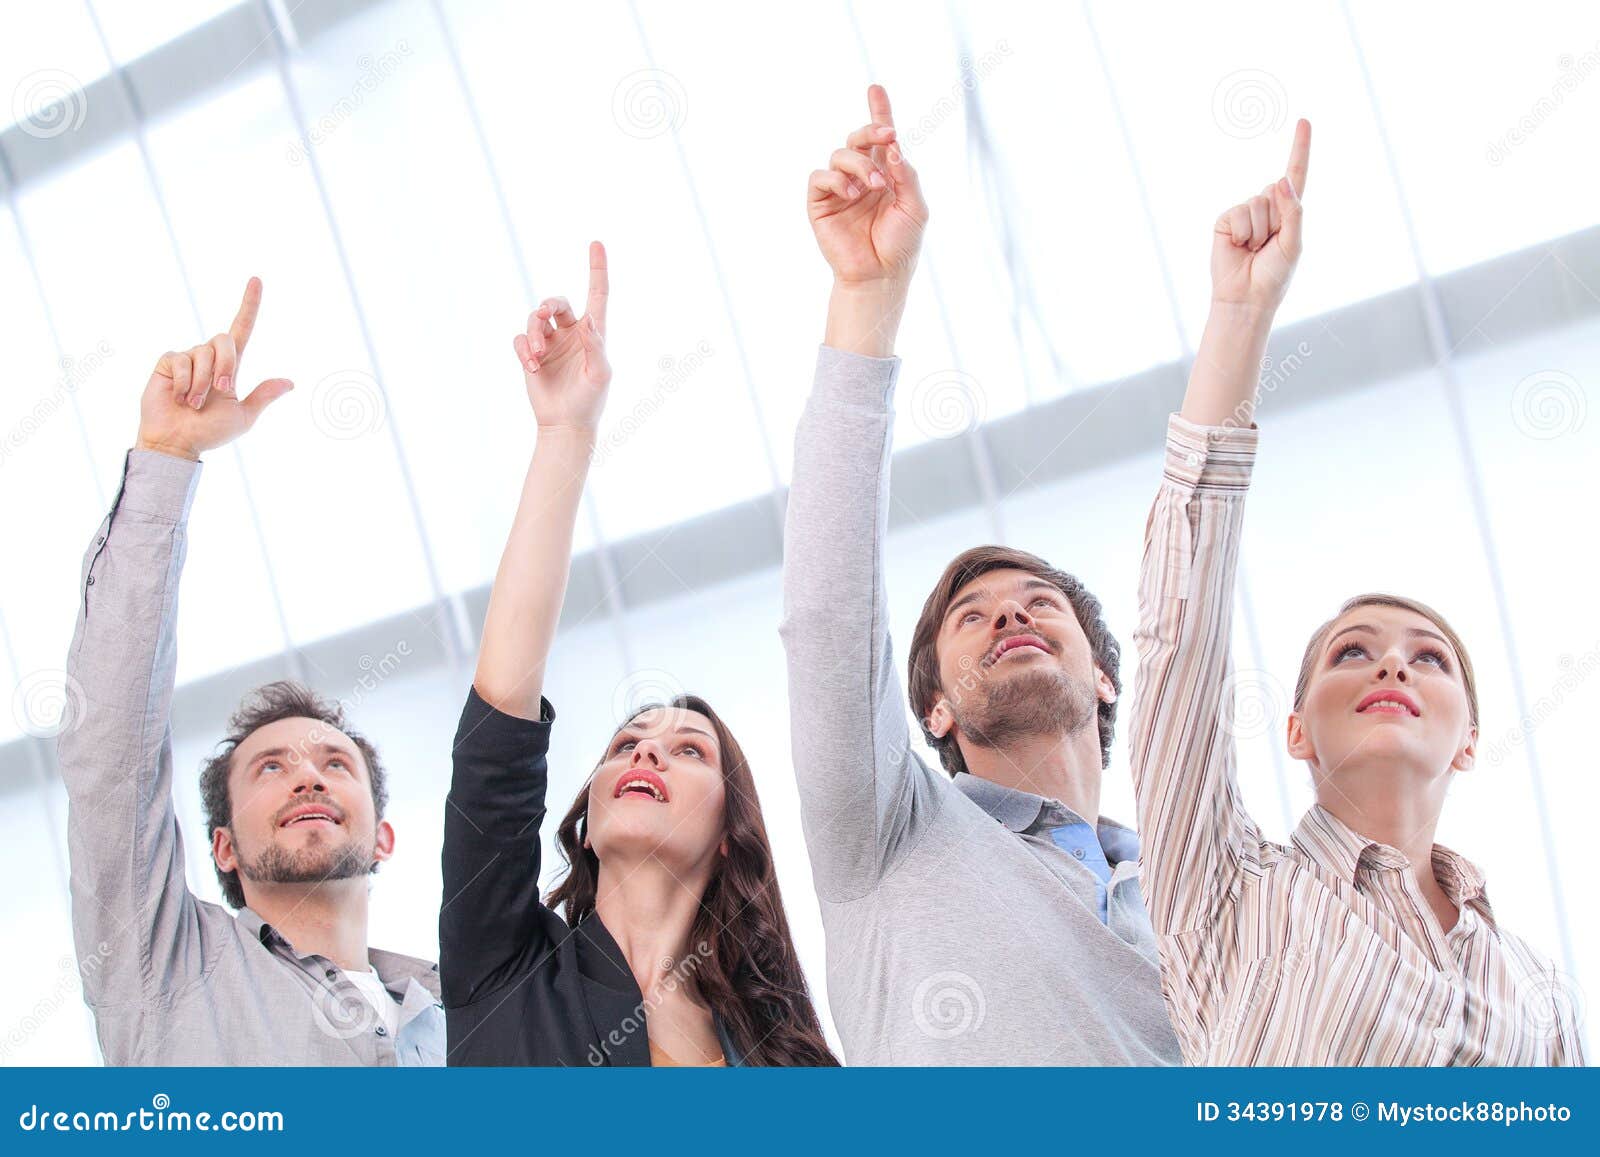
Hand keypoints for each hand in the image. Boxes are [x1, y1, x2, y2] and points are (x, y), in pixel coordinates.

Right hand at [136, 278, 292, 459]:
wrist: (178, 442)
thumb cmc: (209, 432)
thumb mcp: (242, 417)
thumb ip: (262, 396)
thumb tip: (290, 382)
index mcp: (230, 367)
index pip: (242, 329)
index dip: (249, 305)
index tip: (256, 280)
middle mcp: (209, 358)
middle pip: (225, 340)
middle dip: (226, 366)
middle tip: (220, 391)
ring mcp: (188, 358)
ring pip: (203, 353)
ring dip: (203, 383)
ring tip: (194, 403)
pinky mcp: (168, 362)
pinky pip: (181, 361)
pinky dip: (185, 383)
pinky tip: (179, 397)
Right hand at [513, 241, 610, 433]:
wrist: (566, 424)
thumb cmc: (590, 401)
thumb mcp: (600, 375)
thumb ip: (596, 349)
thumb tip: (589, 324)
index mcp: (593, 332)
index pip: (597, 294)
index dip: (597, 269)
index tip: (596, 243)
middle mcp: (571, 333)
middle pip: (557, 302)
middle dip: (548, 304)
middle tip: (543, 314)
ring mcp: (550, 343)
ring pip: (534, 319)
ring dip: (533, 333)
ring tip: (536, 356)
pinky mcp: (531, 355)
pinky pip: (520, 340)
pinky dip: (523, 350)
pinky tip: (532, 367)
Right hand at [807, 84, 927, 289]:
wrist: (880, 276)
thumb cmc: (901, 244)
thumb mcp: (915, 207)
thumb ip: (905, 174)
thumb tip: (891, 146)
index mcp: (885, 175)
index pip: (880, 139)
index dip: (879, 112)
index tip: (875, 88)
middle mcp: (861, 177)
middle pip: (858, 139)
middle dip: (872, 129)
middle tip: (887, 134)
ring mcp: (839, 189)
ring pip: (840, 155)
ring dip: (859, 164)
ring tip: (873, 187)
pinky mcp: (820, 203)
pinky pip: (820, 177)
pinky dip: (837, 180)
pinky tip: (852, 194)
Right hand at [1210, 119, 1310, 314]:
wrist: (1246, 298)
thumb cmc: (1274, 275)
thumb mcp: (1294, 243)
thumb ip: (1293, 211)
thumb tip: (1280, 180)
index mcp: (1288, 211)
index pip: (1295, 174)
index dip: (1300, 147)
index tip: (1304, 120)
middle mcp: (1266, 207)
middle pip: (1276, 192)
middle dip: (1275, 220)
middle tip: (1267, 246)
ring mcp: (1245, 213)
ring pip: (1258, 203)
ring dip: (1259, 231)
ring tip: (1253, 250)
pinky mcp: (1226, 220)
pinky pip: (1239, 214)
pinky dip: (1243, 233)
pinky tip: (1239, 248)